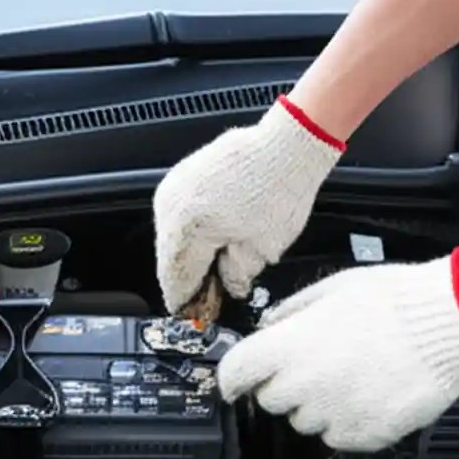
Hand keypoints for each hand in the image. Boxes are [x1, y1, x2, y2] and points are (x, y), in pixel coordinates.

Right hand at [153, 96, 344, 314]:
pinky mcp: (184, 174)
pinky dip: (193, 231)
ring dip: (190, 254)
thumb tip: (227, 287)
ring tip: (216, 267)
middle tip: (209, 295)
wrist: (289, 144)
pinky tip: (215, 239)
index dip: (186, 302)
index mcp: (186, 229)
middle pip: (170, 258)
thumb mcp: (262, 250)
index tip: (195, 313)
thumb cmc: (280, 190)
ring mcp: (175, 186)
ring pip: (173, 236)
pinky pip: (179, 214)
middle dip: (189, 278)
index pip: (176, 279)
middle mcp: (172, 205)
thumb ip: (236, 277)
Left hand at [216, 248, 458, 451]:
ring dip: (318, 404)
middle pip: (270, 400)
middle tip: (318, 363)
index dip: (234, 377)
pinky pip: (339, 436)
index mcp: (287, 347)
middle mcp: (303, 386)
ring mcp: (333, 415)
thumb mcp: (331, 288)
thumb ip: (290, 312)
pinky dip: (348, 420)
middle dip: (285, 385)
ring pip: (305, 421)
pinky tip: (370, 392)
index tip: (240, 379)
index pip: (234, 373)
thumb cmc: (395, 301)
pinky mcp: (362, 435)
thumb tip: (269, 325)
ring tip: (352, 374)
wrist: (450, 324)